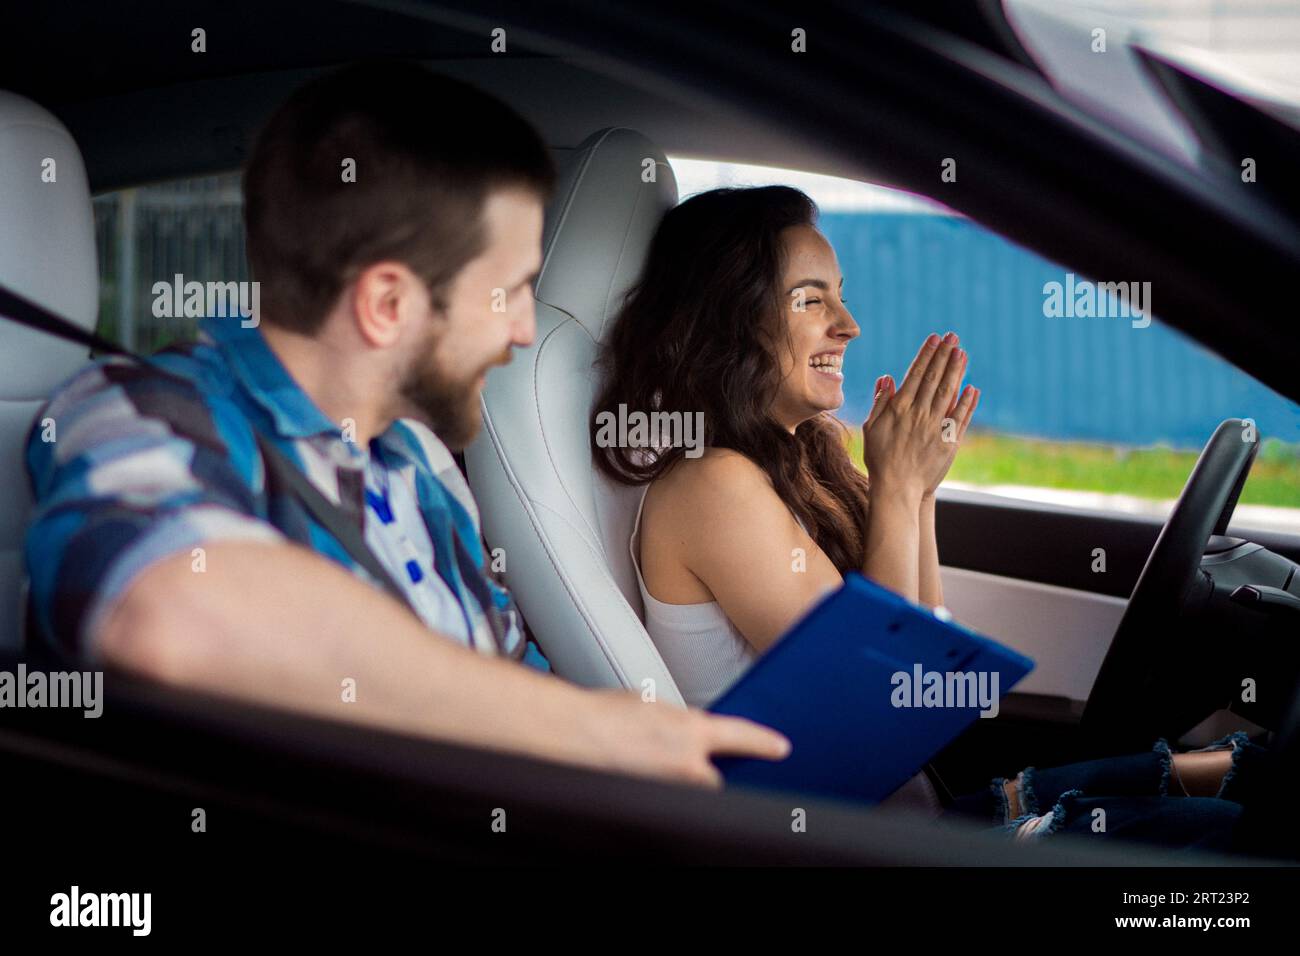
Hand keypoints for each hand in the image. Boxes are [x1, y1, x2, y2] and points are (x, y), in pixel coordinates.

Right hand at [585, 690, 790, 787]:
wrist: (570, 733)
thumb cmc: (600, 715)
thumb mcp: (648, 705)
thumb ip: (675, 721)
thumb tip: (681, 731)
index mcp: (691, 729)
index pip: (741, 736)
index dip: (763, 743)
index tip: (779, 748)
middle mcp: (687, 763)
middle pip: (713, 778)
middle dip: (702, 772)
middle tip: (674, 759)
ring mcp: (670, 787)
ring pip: (688, 792)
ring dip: (676, 782)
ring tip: (642, 764)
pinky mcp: (651, 801)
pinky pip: (664, 799)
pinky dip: (654, 789)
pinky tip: (633, 777)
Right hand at [862, 332, 978, 503]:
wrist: (897, 488)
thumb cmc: (880, 458)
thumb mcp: (872, 428)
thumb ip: (881, 402)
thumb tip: (887, 378)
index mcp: (900, 408)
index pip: (916, 374)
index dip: (926, 355)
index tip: (934, 339)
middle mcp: (919, 413)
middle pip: (935, 378)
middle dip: (944, 355)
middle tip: (953, 337)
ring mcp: (936, 427)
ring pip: (948, 393)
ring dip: (956, 371)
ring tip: (962, 353)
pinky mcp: (949, 441)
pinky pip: (960, 417)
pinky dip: (967, 402)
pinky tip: (972, 388)